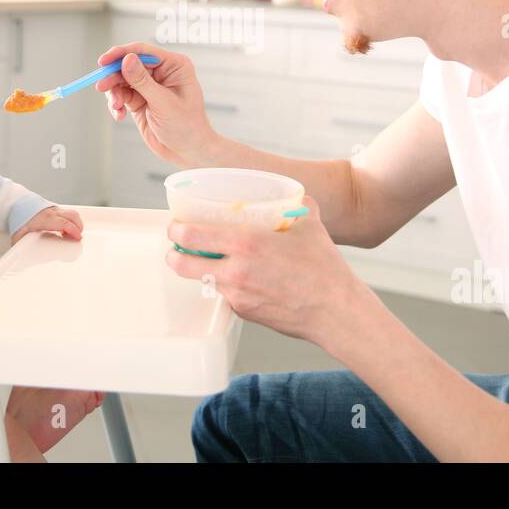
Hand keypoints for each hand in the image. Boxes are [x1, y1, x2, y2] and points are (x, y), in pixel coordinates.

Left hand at [11, 205, 82, 246]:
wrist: (17, 204)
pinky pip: (69, 214)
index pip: (64, 223)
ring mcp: (55, 210)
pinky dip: (72, 221)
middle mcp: (52, 212)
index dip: (73, 230)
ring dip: (77, 224)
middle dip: (79, 227)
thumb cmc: (18, 219)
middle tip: (77, 238)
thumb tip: (20, 257)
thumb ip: (21, 246)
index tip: (78, 238)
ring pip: (72, 214)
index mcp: (45, 218)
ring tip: (73, 235)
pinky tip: (66, 231)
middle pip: (72, 216)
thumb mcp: (18, 234)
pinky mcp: (56, 210)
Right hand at [93, 43, 218, 167]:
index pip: (144, 51)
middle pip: (129, 64)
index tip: (104, 61)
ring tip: (115, 106)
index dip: (122, 53)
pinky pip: (121, 94)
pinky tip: (119, 115)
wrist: (187, 151)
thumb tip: (126, 59)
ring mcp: (149, 86)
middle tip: (101, 86)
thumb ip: (143, 81)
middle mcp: (161, 72)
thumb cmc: (186, 127)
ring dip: (114, 92)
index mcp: (174, 66)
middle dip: (114, 75)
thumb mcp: (163, 103)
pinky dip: (116, 103)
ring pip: (122, 79)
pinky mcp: (140, 99)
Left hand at [164, 196, 374, 344]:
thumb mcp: (310, 224)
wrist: (335, 310)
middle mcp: (235, 272)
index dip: (176, 229)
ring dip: (198, 269)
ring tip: (206, 258)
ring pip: (201, 280)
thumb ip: (296, 204)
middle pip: (181, 264)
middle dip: (173, 253)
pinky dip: (226, 284)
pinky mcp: (244, 312)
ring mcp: (237, 295)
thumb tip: (292, 195)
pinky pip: (225, 294)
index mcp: (245, 244)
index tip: (176, 224)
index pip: (190, 236)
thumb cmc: (323, 268)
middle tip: (178, 245)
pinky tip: (240, 277)